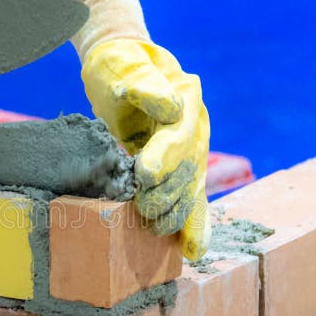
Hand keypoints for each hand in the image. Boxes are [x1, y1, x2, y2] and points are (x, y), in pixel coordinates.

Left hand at [81, 38, 210, 260]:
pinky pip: (192, 200)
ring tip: (155, 227)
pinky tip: (192, 251)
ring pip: (190, 188)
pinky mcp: (181, 169)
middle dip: (166, 190)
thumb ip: (144, 84)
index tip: (145, 174)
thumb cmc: (120, 64)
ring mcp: (192, 149)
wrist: (125, 68)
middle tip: (142, 206)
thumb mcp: (125, 65)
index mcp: (186, 97)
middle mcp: (195, 126)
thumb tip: (169, 107)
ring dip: (175, 211)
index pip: (178, 133)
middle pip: (187, 166)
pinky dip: (193, 226)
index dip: (164, 156)